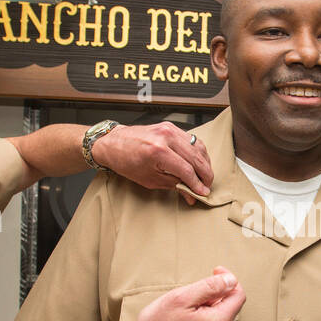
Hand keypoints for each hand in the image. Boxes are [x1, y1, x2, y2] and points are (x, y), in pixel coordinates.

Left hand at [90, 122, 213, 203]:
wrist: (114, 143)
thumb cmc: (126, 161)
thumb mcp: (150, 180)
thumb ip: (174, 185)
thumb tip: (191, 194)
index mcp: (158, 152)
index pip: (187, 170)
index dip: (197, 184)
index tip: (202, 193)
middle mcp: (166, 137)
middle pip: (196, 158)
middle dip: (205, 175)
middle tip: (206, 187)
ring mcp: (169, 129)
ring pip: (198, 147)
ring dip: (205, 163)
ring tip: (204, 176)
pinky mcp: (171, 126)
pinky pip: (192, 140)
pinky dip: (198, 152)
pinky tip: (199, 162)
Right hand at [128, 267, 245, 320]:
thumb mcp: (182, 297)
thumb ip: (210, 287)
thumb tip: (231, 280)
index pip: (238, 295)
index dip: (228, 279)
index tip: (214, 271)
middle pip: (229, 303)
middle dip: (215, 291)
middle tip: (191, 289)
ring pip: (219, 312)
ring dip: (206, 301)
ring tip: (184, 303)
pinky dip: (202, 312)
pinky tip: (183, 313)